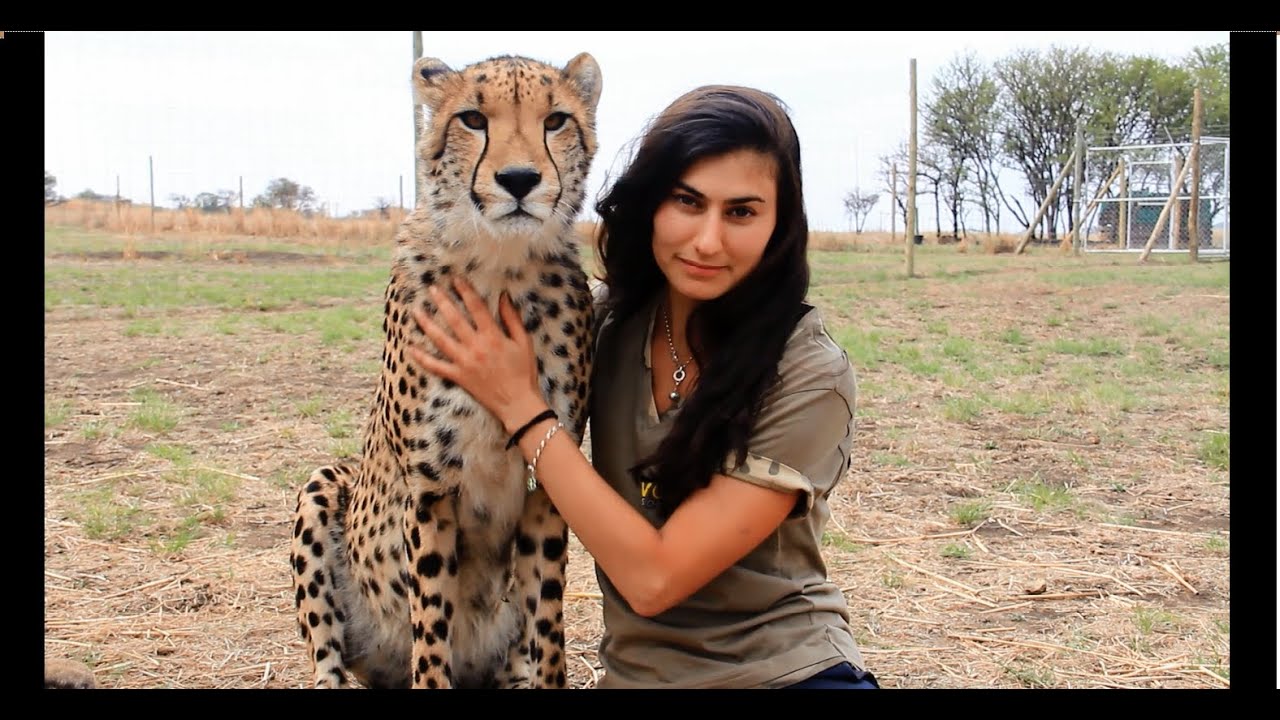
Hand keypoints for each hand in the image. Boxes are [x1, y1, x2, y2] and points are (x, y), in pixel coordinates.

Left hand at [407, 278, 548, 432]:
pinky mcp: (458, 376)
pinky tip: (411, 348)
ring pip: (440, 339)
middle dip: (442, 301)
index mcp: (492, 336)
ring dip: (427, 324)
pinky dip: (422, 358)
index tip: (456, 280)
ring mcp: (464, 362)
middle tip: (432, 289)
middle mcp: (475, 347)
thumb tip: (504, 297)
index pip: (476, 307)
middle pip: (454, 319)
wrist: (517, 403)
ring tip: (416, 311)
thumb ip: (512, 318)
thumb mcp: (524, 342)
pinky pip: (436, 366)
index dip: (465, 291)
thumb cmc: (523, 372)